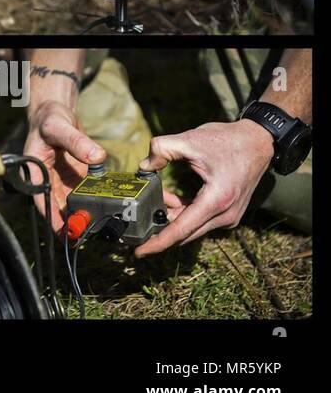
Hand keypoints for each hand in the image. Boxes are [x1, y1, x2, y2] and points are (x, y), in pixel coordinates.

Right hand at [23, 99, 107, 230]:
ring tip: (100, 228)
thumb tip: (97, 157)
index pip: (41, 199)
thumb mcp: (59, 127)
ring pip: (74, 204)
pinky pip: (86, 193)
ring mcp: (61, 182)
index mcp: (34, 171)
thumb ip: (76, 141)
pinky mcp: (75, 180)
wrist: (56, 114)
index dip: (52, 218)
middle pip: (58, 207)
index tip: (65, 233)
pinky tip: (109, 209)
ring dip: (85, 215)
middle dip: (73, 222)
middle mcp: (47, 181)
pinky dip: (96, 201)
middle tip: (88, 235)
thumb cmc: (49, 119)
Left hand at [131, 120, 273, 256]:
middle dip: (159, 229)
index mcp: (216, 201)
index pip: (181, 230)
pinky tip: (170, 198)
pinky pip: (200, 220)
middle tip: (136, 222)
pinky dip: (183, 212)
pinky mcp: (228, 213)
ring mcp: (229, 217)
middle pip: (184, 233)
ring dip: (171, 216)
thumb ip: (161, 150)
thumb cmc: (226, 141)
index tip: (139, 253)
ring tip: (155, 197)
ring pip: (191, 226)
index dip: (157, 243)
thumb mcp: (189, 140)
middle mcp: (225, 215)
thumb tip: (143, 167)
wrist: (257, 142)